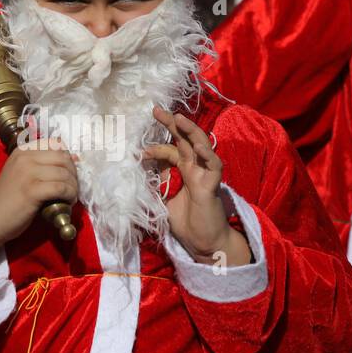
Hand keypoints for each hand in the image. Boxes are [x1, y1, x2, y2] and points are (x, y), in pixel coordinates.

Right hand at [0, 138, 78, 277]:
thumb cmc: (9, 199)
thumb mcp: (21, 173)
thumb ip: (41, 164)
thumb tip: (72, 159)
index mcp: (22, 151)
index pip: (55, 144)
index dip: (68, 158)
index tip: (69, 173)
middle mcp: (24, 158)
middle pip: (62, 158)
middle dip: (73, 173)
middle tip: (72, 188)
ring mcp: (27, 173)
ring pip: (64, 174)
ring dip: (73, 187)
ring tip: (71, 197)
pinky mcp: (31, 190)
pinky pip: (61, 188)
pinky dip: (69, 195)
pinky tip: (68, 202)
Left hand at [145, 107, 249, 265]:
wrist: (203, 243)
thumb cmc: (186, 221)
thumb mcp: (164, 198)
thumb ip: (158, 181)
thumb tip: (142, 167)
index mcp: (183, 170)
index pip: (170, 150)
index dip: (155, 147)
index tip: (138, 151)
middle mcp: (194, 168)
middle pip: (184, 139)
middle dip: (172, 123)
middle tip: (156, 109)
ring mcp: (205, 174)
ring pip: (201, 145)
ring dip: (190, 130)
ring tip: (178, 118)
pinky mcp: (212, 185)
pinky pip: (214, 165)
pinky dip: (207, 154)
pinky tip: (197, 146)